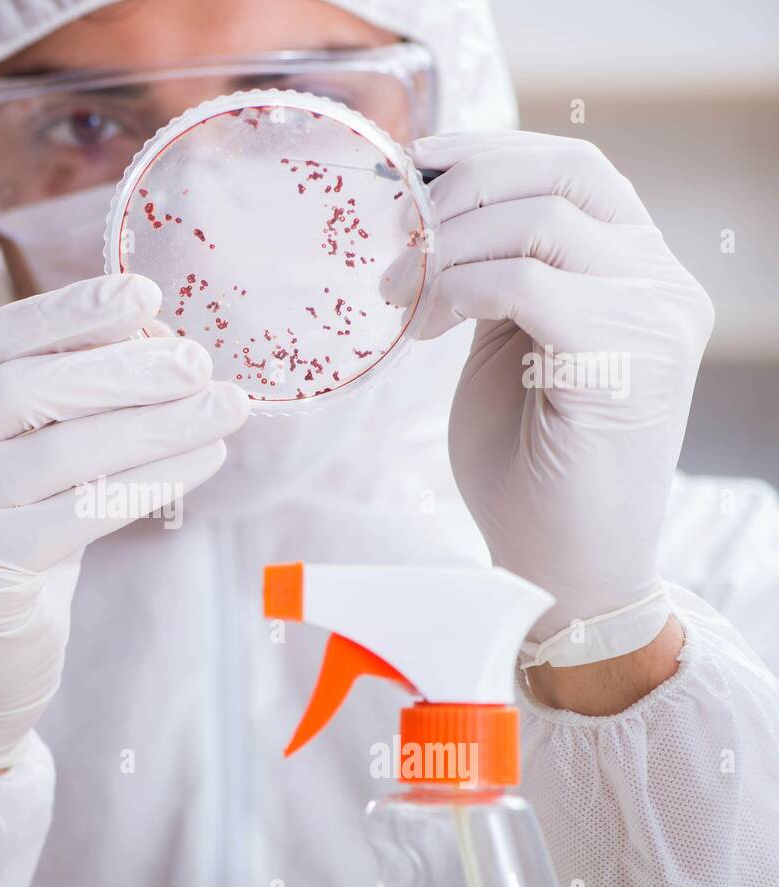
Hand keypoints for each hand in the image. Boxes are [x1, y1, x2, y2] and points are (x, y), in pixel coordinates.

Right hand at [0, 274, 246, 768]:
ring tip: (223, 407)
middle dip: (125, 372)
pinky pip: (80, 512)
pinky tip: (200, 459)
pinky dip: (150, 480)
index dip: (68, 314)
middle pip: (24, 392)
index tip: (143, 297)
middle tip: (198, 363)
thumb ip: (47, 401)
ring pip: (61, 452)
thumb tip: (149, 337)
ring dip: (156, 424)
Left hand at [411, 131, 713, 666]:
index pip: (574, 166)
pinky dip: (460, 292)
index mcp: (636, 269)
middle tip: (396, 245)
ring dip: (447, 250)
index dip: (493, 150)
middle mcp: (661, 282)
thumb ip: (495, 277)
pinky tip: (426, 330)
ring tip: (401, 299)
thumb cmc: (526, 465)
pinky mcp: (626, 361)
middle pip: (564, 173)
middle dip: (461, 192)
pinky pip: (528, 284)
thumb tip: (434, 212)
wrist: (557, 567)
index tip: (417, 161)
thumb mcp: (506, 347)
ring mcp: (654, 319)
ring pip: (540, 223)